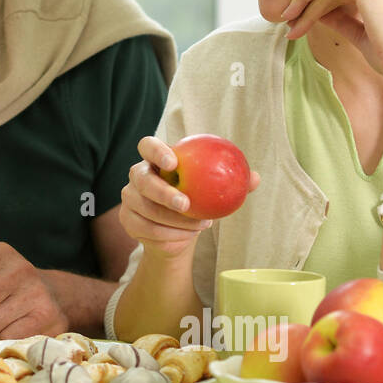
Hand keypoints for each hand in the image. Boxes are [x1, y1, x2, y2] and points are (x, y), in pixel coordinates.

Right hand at [120, 135, 260, 258]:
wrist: (178, 232)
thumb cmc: (198, 202)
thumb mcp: (214, 192)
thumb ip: (232, 182)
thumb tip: (254, 178)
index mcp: (155, 160)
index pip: (147, 146)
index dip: (156, 151)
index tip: (173, 163)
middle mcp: (137, 176)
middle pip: (142, 179)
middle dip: (163, 192)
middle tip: (186, 204)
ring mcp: (129, 198)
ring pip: (146, 209)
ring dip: (173, 220)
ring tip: (200, 225)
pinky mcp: (128, 220)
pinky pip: (147, 229)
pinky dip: (169, 235)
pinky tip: (187, 236)